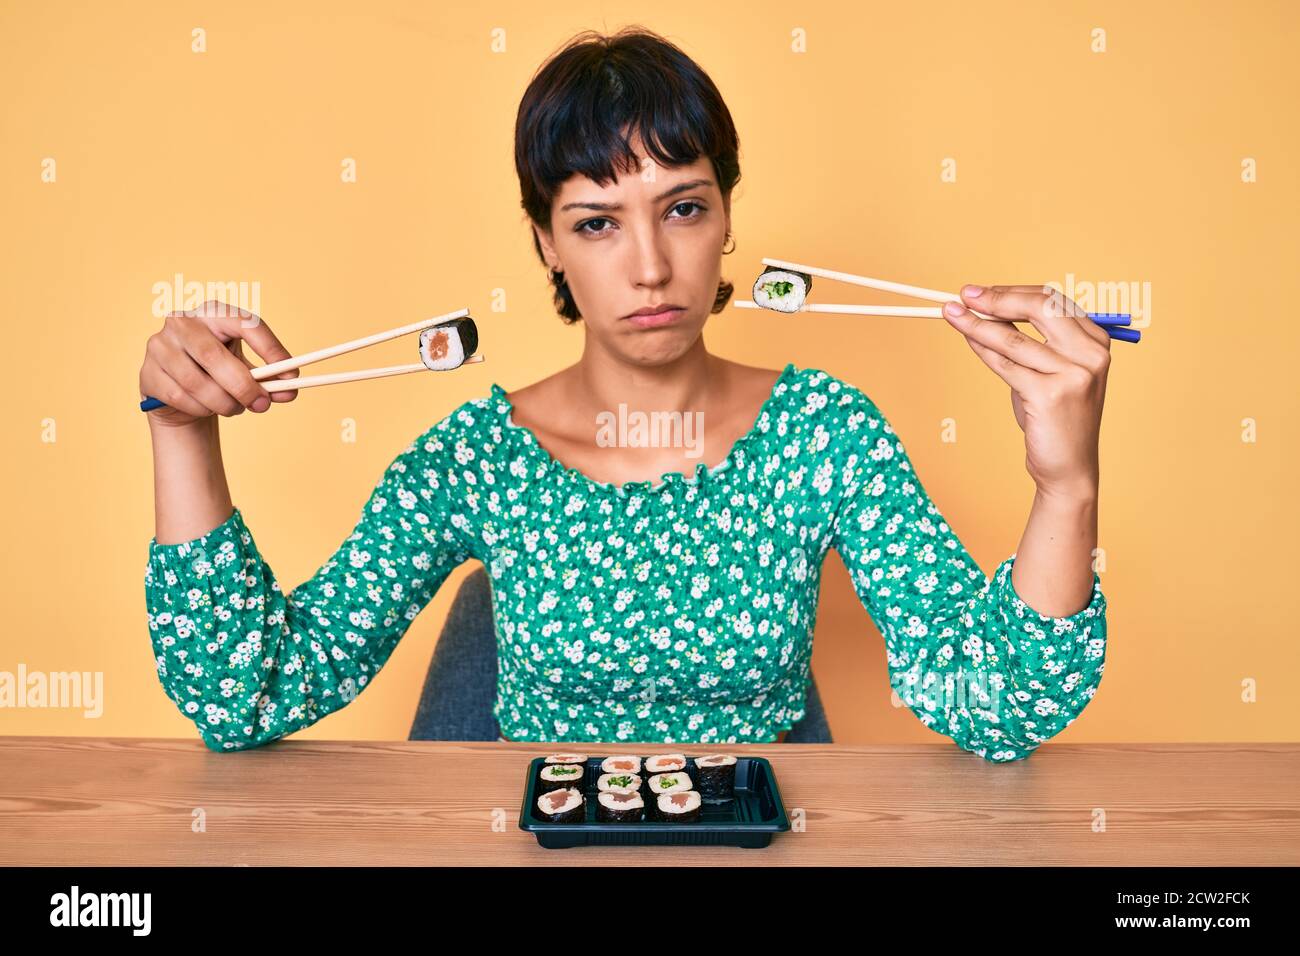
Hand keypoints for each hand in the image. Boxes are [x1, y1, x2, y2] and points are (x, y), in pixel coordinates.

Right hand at [139, 299, 299, 427]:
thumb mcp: (247, 371)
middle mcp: (182, 322)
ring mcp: (160, 346)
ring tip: (235, 409)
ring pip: (196, 382)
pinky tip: (208, 409)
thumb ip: (270, 380)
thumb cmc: (219, 375)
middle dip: (243, 386)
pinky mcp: (148, 373)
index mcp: (213, 312)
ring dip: (224, 403)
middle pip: (213, 355)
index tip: (291, 373)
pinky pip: (180, 397)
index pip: (244, 322)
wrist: (180, 393)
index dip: (269, 347)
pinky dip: (202, 409)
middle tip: (262, 404)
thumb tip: (290, 391)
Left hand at [942, 284, 1109, 499]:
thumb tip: (985, 309)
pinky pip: (1006, 365)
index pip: (1052, 300)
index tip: (980, 291)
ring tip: (952, 314)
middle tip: (964, 294)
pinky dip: (982, 350)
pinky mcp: (1051, 395)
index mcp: (1096, 341)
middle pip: (1039, 307)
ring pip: (1014, 337)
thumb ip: (1029, 341)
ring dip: (977, 324)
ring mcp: (1075, 374)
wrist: (1068, 468)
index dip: (1011, 291)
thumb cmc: (1054, 418)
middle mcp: (1091, 354)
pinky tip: (968, 340)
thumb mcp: (1047, 371)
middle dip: (996, 298)